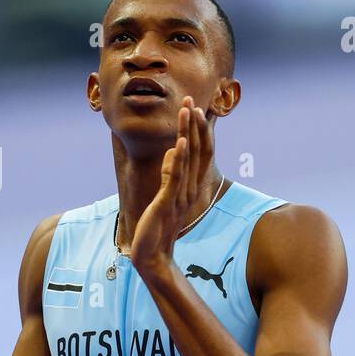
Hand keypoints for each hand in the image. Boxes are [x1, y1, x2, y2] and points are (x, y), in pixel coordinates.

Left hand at [129, 96, 215, 277]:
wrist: (152, 255)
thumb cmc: (158, 225)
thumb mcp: (166, 194)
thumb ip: (171, 173)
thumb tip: (173, 151)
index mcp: (192, 186)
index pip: (202, 153)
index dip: (200, 130)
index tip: (195, 108)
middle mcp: (191, 189)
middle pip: (199, 150)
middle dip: (195, 124)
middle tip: (191, 100)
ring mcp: (180, 195)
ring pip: (189, 158)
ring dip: (188, 132)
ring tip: (186, 110)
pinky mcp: (167, 202)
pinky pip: (176, 177)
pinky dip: (179, 159)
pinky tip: (180, 142)